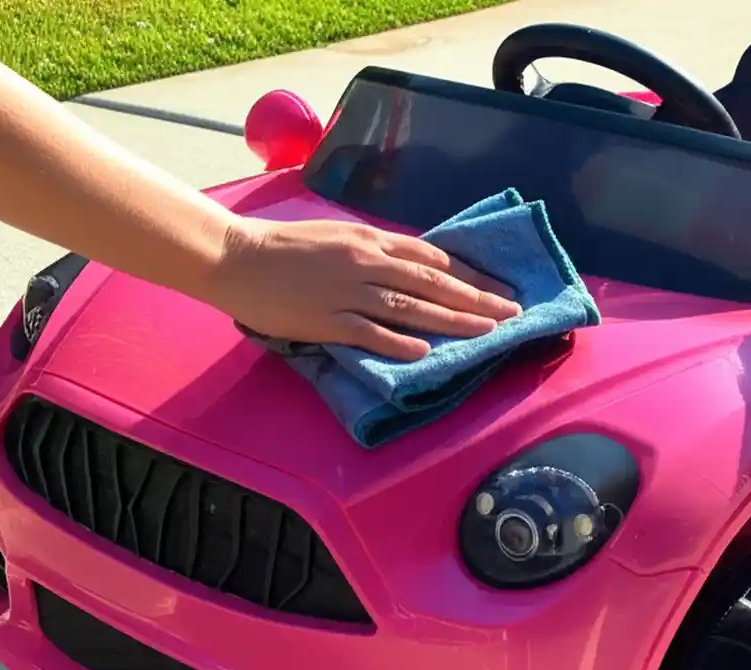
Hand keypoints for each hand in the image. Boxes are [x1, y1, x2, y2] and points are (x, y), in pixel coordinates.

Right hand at [208, 217, 520, 360]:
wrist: (238, 257)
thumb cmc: (286, 246)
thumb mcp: (339, 236)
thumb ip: (376, 251)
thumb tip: (412, 267)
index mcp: (371, 239)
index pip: (433, 257)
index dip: (471, 273)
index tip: (500, 286)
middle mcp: (367, 262)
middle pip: (433, 282)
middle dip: (478, 298)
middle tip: (512, 313)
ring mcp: (348, 292)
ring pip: (412, 307)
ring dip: (453, 320)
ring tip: (487, 332)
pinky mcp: (327, 319)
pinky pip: (370, 332)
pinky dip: (400, 341)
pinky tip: (426, 351)